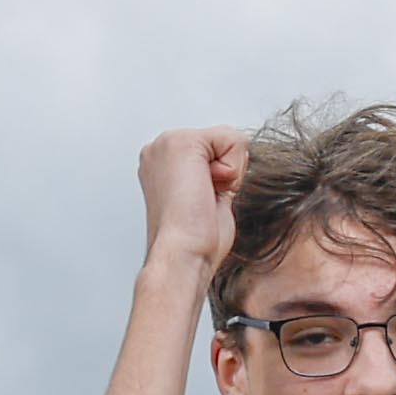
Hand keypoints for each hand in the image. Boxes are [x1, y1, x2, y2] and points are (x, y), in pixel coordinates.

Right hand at [138, 126, 247, 278]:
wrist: (182, 255)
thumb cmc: (191, 241)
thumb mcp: (207, 198)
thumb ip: (214, 174)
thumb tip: (230, 168)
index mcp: (161, 163)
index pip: (213, 149)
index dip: (222, 177)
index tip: (200, 202)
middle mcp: (161, 150)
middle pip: (222, 140)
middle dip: (226, 172)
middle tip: (203, 200)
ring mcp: (168, 143)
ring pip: (229, 139)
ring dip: (229, 173)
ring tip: (204, 196)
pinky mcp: (184, 142)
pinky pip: (234, 140)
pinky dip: (232, 169)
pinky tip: (209, 189)